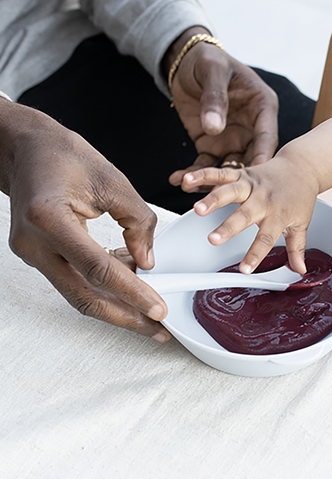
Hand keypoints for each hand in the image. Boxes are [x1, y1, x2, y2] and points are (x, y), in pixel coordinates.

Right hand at [1, 102, 169, 338]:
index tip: (159, 309)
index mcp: (48, 218)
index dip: (132, 293)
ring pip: (78, 295)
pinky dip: (104, 289)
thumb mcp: (113, 181)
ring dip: (116, 308)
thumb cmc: (64, 157)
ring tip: (150, 317)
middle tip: (158, 329)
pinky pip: (74, 281)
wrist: (24, 150)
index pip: (97, 269)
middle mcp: (33, 242)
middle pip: (83, 296)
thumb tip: (149, 262)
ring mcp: (31, 253)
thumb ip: (138, 222)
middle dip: (125, 317)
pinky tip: (132, 291)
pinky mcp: (38, 256)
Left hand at [165, 28, 278, 185]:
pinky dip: (194, 175)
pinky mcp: (212, 144)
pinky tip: (180, 181)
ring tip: (193, 189)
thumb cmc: (208, 59)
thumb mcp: (213, 71)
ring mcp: (232, 139)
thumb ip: (214, 98)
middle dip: (239, 179)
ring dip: (213, 181)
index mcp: (262, 108)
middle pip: (251, 158)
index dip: (263, 158)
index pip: (267, 137)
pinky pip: (205, 164)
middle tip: (227, 194)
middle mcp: (251, 128)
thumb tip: (215, 127)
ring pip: (229, 167)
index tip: (259, 178)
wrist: (186, 61)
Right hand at [181, 156, 319, 274]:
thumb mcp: (301, 223)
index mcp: (278, 214)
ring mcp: (251, 185)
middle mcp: (263, 199)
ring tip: (197, 209)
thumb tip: (299, 270)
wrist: (302, 166)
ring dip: (212, 200)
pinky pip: (221, 173)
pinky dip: (203, 175)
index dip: (255, 254)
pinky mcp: (242, 173)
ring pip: (230, 191)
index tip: (245, 270)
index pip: (266, 238)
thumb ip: (296, 248)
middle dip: (228, 228)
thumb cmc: (299, 196)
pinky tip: (187, 180)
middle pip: (244, 215)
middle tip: (214, 240)